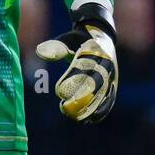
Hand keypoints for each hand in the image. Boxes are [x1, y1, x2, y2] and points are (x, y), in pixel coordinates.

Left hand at [36, 3, 118, 122]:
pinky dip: (102, 109)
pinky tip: (91, 120)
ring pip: (103, 94)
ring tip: (77, 119)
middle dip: (81, 98)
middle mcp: (106, 64)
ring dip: (91, 108)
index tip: (59, 93)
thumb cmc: (78, 38)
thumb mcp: (67, 39)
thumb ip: (55, 46)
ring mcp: (112, 74)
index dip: (72, 81)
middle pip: (95, 84)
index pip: (83, 68)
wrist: (100, 34)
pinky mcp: (114, 82)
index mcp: (95, 51)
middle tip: (65, 108)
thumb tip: (40, 52)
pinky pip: (110, 98)